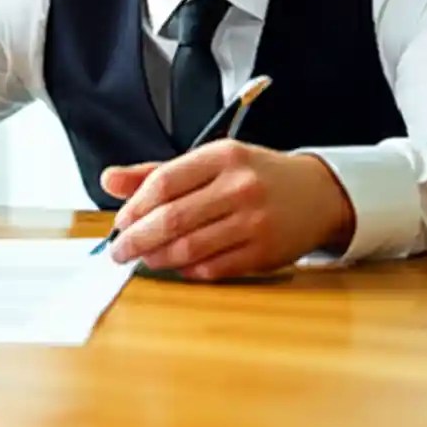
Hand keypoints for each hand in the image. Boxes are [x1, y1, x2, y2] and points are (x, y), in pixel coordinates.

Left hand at [100, 140, 354, 279]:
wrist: (318, 194)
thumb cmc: (256, 176)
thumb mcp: (211, 162)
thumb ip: (157, 172)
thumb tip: (108, 180)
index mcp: (223, 156)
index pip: (164, 182)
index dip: (135, 206)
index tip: (120, 222)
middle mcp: (240, 187)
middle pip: (172, 218)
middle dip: (136, 239)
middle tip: (119, 250)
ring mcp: (255, 221)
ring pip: (189, 247)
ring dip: (158, 258)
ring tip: (145, 258)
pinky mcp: (265, 252)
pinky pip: (213, 268)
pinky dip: (188, 270)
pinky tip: (178, 266)